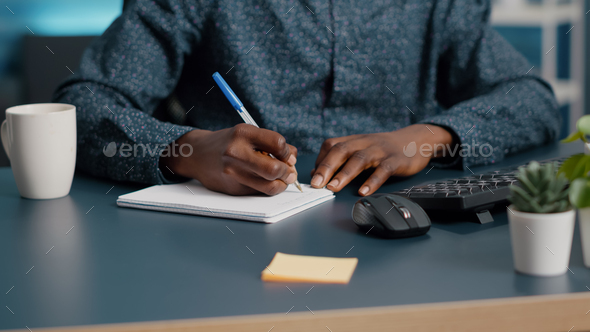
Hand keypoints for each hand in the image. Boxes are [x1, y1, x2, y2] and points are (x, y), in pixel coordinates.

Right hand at [160, 124, 297, 195]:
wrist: (197, 155)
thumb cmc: (228, 142)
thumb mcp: (248, 134)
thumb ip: (270, 144)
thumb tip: (292, 162)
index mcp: (243, 133)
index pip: (278, 143)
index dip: (287, 151)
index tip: (286, 155)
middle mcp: (236, 152)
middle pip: (273, 169)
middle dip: (287, 172)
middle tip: (288, 172)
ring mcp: (233, 172)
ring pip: (269, 186)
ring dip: (282, 184)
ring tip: (282, 179)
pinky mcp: (233, 187)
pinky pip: (260, 192)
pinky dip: (269, 188)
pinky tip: (267, 182)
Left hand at [311, 124, 453, 195]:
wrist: (415, 140)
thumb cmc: (383, 149)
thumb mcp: (360, 149)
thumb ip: (341, 160)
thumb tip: (316, 174)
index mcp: (354, 140)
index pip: (331, 146)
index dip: (320, 161)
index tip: (312, 178)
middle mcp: (364, 142)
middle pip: (341, 150)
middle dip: (326, 167)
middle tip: (316, 184)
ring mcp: (380, 150)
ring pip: (359, 159)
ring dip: (344, 174)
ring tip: (333, 188)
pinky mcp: (395, 160)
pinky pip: (382, 170)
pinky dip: (372, 181)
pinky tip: (363, 192)